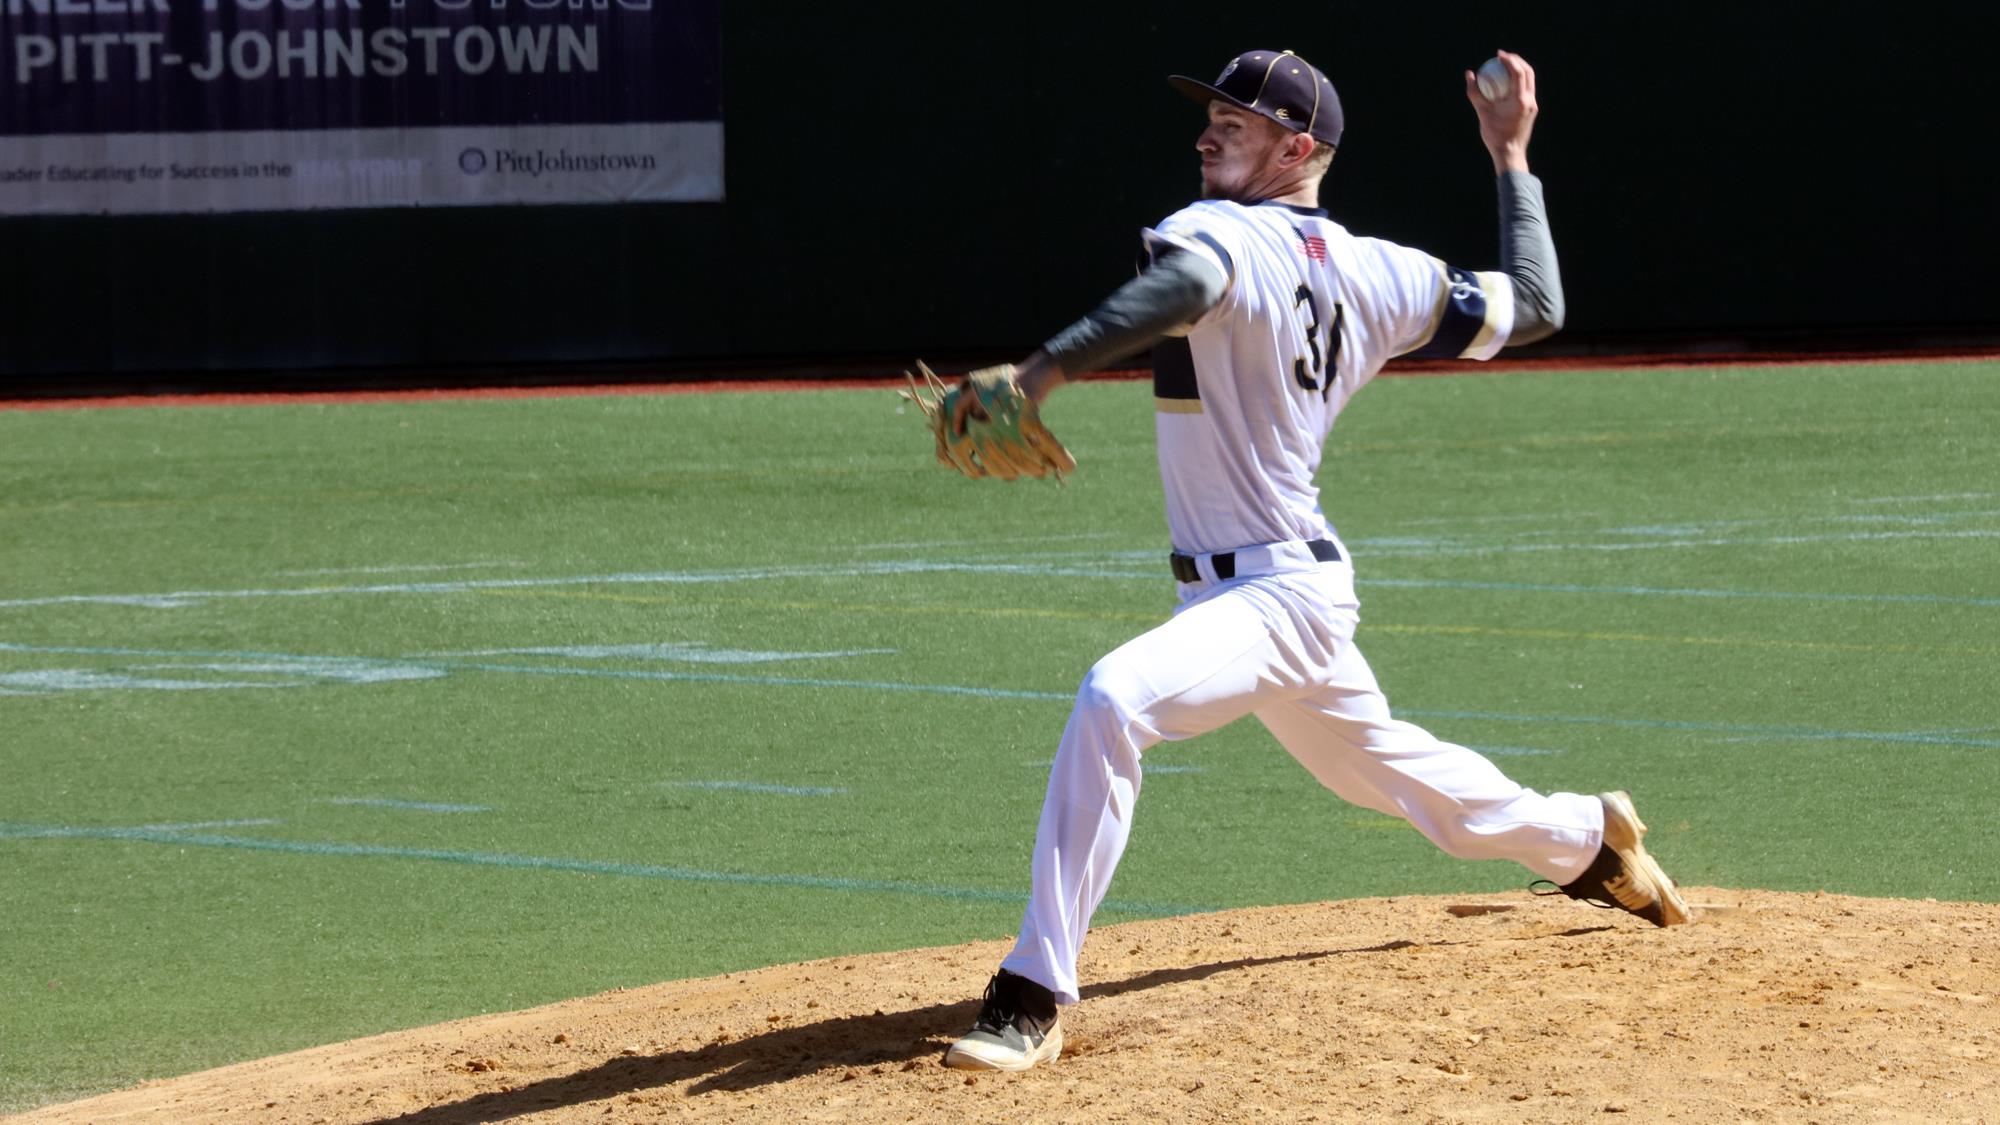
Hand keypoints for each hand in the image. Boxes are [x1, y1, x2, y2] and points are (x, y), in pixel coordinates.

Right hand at [1464, 50, 1537, 174]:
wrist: (1510, 153)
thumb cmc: (1494, 135)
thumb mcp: (1482, 113)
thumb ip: (1475, 92)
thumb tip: (1469, 74)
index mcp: (1520, 100)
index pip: (1518, 73)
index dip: (1509, 60)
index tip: (1498, 55)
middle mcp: (1530, 100)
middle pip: (1528, 72)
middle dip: (1516, 60)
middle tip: (1502, 56)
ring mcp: (1532, 105)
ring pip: (1529, 80)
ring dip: (1519, 69)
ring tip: (1505, 66)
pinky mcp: (1531, 109)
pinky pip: (1526, 89)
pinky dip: (1518, 81)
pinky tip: (1506, 82)